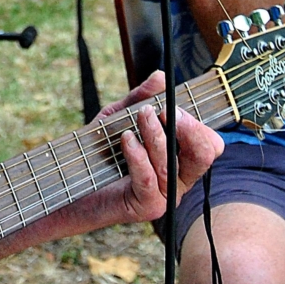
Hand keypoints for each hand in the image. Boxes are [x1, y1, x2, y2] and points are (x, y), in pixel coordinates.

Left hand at [89, 71, 223, 223]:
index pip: (210, 144)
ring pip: (171, 164)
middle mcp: (179, 178)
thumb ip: (140, 98)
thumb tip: (160, 76)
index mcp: (181, 158)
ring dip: (156, 135)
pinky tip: (126, 139)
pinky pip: (148, 179)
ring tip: (141, 116)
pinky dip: (138, 156)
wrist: (74, 184)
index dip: (197, 124)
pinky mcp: (147, 207)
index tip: (173, 107)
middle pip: (204, 155)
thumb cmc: (101, 151)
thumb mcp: (120, 118)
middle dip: (189, 129)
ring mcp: (165, 195)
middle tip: (167, 111)